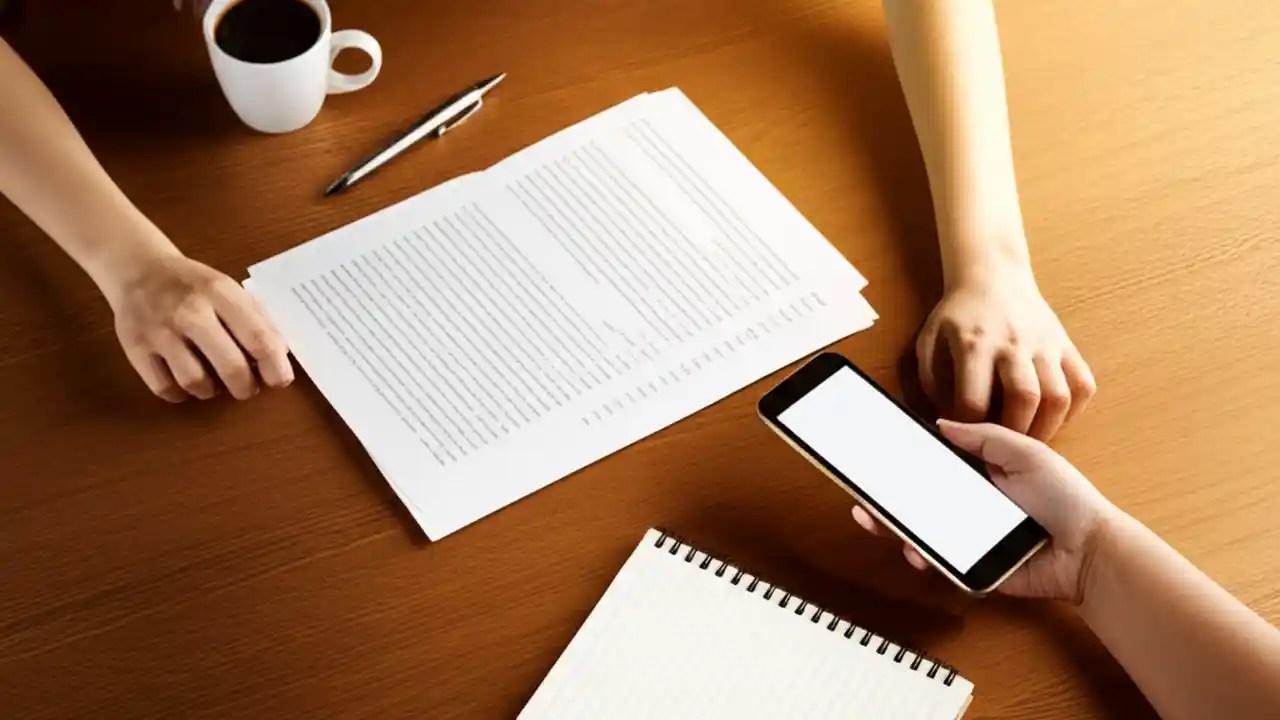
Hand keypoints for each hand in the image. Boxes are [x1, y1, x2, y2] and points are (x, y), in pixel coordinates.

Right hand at [104, 251, 292, 401]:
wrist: (137, 269)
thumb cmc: (193, 284)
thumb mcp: (228, 288)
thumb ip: (255, 318)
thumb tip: (280, 356)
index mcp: (220, 292)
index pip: (258, 338)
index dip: (275, 367)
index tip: (280, 381)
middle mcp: (190, 311)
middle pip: (231, 366)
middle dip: (246, 387)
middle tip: (247, 388)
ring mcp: (160, 331)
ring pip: (196, 382)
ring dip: (211, 391)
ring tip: (214, 383)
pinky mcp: (135, 348)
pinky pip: (164, 388)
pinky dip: (180, 394)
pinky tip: (186, 383)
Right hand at [850, 421, 1117, 602]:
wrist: (1088, 550)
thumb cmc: (1066, 498)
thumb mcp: (1026, 452)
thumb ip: (985, 436)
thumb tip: (942, 423)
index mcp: (981, 475)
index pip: (934, 467)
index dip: (906, 462)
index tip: (878, 455)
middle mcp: (970, 505)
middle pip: (918, 500)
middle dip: (885, 497)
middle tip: (861, 492)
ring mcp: (969, 537)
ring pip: (921, 531)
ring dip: (893, 526)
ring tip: (873, 518)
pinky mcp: (973, 566)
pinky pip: (940, 561)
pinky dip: (921, 555)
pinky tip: (912, 548)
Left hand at [916, 272, 1095, 439]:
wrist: (993, 276)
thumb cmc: (958, 314)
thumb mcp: (929, 340)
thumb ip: (928, 380)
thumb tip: (941, 420)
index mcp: (975, 344)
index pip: (974, 400)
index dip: (968, 429)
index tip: (965, 441)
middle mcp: (1013, 344)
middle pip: (1023, 398)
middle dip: (1014, 434)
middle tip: (1004, 453)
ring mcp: (1044, 344)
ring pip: (1058, 395)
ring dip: (1047, 428)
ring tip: (1030, 442)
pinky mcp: (1065, 345)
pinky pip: (1083, 384)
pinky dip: (1074, 410)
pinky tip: (1054, 419)